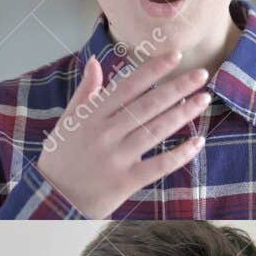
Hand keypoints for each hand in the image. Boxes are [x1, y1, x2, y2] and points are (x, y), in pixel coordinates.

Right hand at [36, 51, 210, 217]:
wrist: (52, 198)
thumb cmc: (61, 157)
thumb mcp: (67, 121)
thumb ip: (85, 92)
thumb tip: (95, 62)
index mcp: (92, 116)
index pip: (127, 87)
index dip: (152, 70)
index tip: (175, 56)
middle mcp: (105, 134)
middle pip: (147, 105)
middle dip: (176, 88)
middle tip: (201, 74)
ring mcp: (116, 158)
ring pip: (155, 131)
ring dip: (182, 114)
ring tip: (203, 99)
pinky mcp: (124, 181)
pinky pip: (158, 165)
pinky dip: (179, 154)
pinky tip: (198, 142)